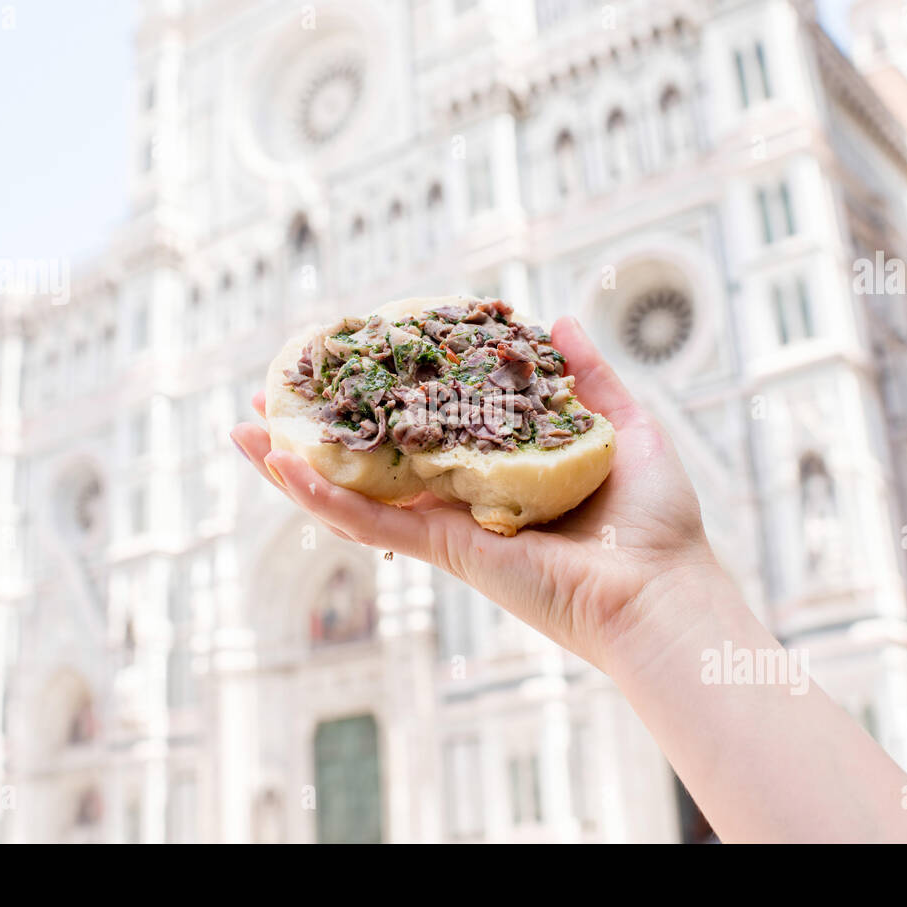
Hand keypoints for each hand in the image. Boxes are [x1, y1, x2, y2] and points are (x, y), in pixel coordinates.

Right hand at [230, 316, 718, 669]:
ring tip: (246, 432)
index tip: (349, 366)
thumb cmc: (653, 518)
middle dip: (318, 432)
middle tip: (271, 399)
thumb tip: (560, 322)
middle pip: (373, 461)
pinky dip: (324, 498)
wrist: (660, 584)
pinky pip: (374, 524)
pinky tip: (283, 468)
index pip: (425, 431)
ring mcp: (448, 525)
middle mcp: (462, 498)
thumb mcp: (622, 427)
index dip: (383, 400)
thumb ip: (590, 379)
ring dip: (294, 466)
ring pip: (354, 495)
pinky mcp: (446, 550)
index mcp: (497, 470)